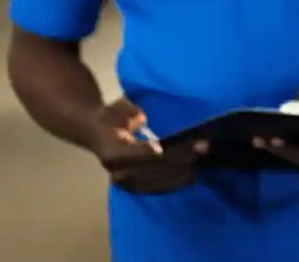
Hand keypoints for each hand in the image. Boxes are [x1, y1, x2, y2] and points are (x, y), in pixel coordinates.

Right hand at [87, 97, 206, 193]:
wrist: (99, 133)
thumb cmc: (113, 117)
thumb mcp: (117, 110)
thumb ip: (127, 114)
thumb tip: (140, 119)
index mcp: (111, 151)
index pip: (130, 154)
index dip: (145, 152)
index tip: (161, 148)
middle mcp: (117, 171)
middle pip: (149, 168)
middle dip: (176, 159)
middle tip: (199, 147)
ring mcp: (126, 182)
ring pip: (156, 181)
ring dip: (180, 172)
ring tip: (199, 160)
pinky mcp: (136, 186)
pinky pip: (156, 188)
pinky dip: (174, 183)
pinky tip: (191, 177)